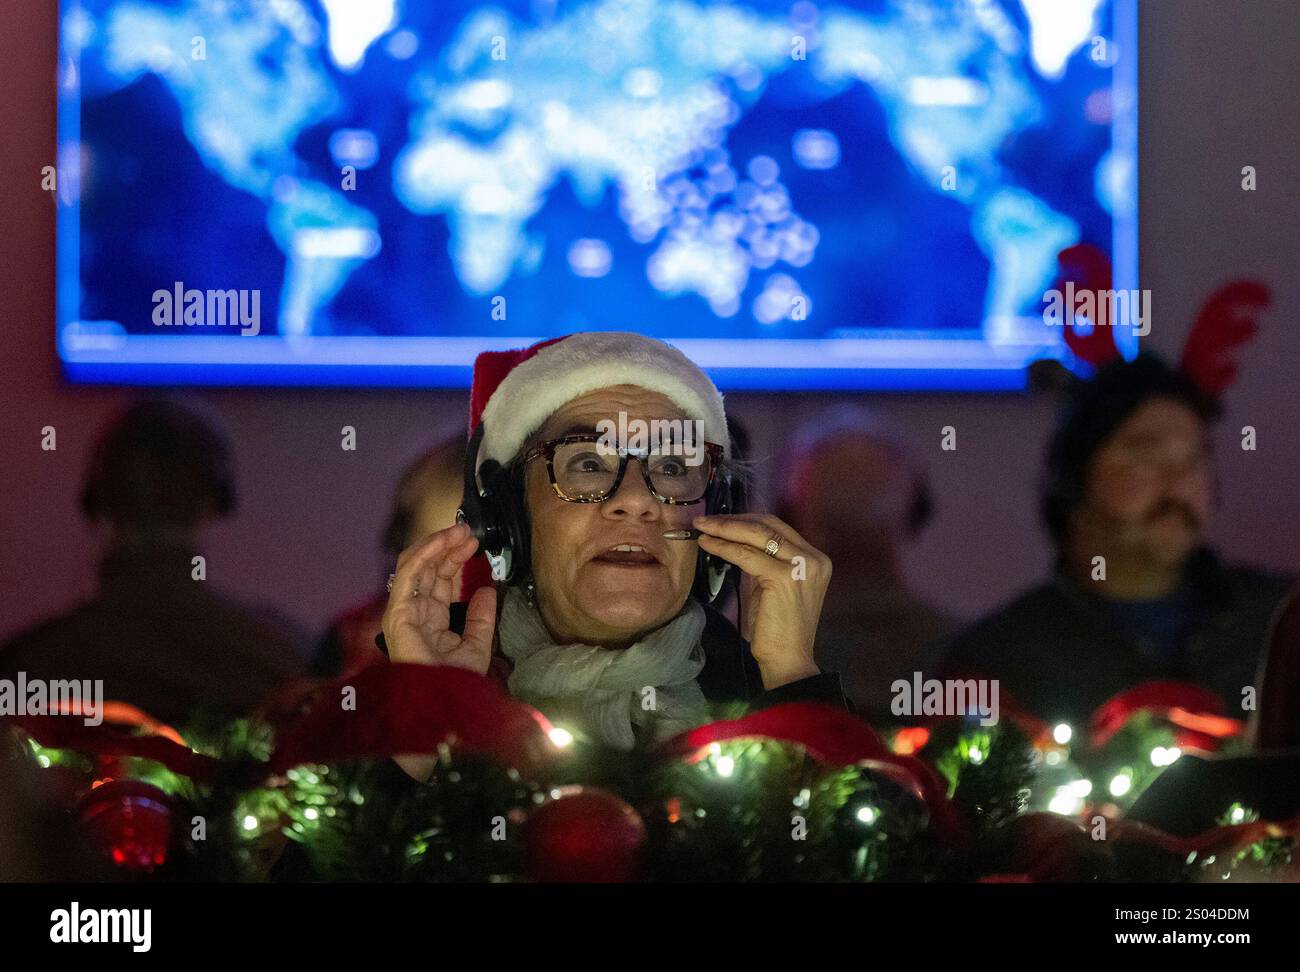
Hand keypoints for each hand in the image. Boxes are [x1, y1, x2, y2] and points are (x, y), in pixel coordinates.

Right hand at [382, 522, 496, 675]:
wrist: (443, 701)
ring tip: (459, 531)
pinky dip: (425, 554)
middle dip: (448, 547)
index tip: (475, 544)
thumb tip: (487, 590)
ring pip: (416, 565)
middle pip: (430, 569)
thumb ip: (481, 618)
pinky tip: (442, 542)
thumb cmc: (456, 682)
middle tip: (468, 531)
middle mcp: (416, 612)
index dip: (457, 560)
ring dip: (437, 544)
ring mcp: (404, 612)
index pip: (442, 581)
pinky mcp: (397, 613)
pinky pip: (409, 575)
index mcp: (432, 620)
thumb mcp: (477, 645)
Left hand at [692, 513, 827, 689]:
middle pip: (768, 524)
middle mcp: (813, 558)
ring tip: (702, 527)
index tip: (722, 519)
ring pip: (756, 535)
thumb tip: (737, 539)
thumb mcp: (775, 587)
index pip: (779, 527)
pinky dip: (724, 547)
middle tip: (706, 519)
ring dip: (725, 528)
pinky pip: (746, 555)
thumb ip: (766, 561)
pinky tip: (707, 544)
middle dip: (734, 519)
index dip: (747, 519)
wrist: (788, 660)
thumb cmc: (778, 629)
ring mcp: (801, 565)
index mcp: (815, 559)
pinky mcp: (783, 577)